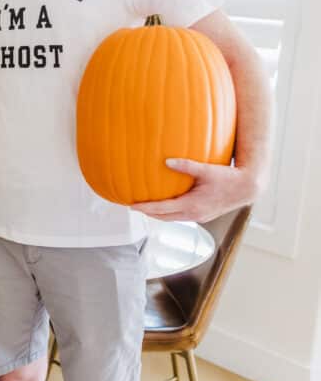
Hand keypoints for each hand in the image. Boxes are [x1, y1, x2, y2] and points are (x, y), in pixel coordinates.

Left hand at [130, 158, 260, 222]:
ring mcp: (199, 217)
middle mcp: (194, 215)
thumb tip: (167, 161)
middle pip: (164, 218)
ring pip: (172, 219)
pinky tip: (166, 204)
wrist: (247, 188)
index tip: (131, 205)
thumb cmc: (229, 178)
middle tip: (133, 206)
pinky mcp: (203, 216)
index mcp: (192, 205)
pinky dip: (170, 212)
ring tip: (145, 206)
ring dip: (158, 214)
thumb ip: (186, 165)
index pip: (162, 209)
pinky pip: (181, 216)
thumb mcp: (206, 169)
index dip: (145, 208)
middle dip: (148, 213)